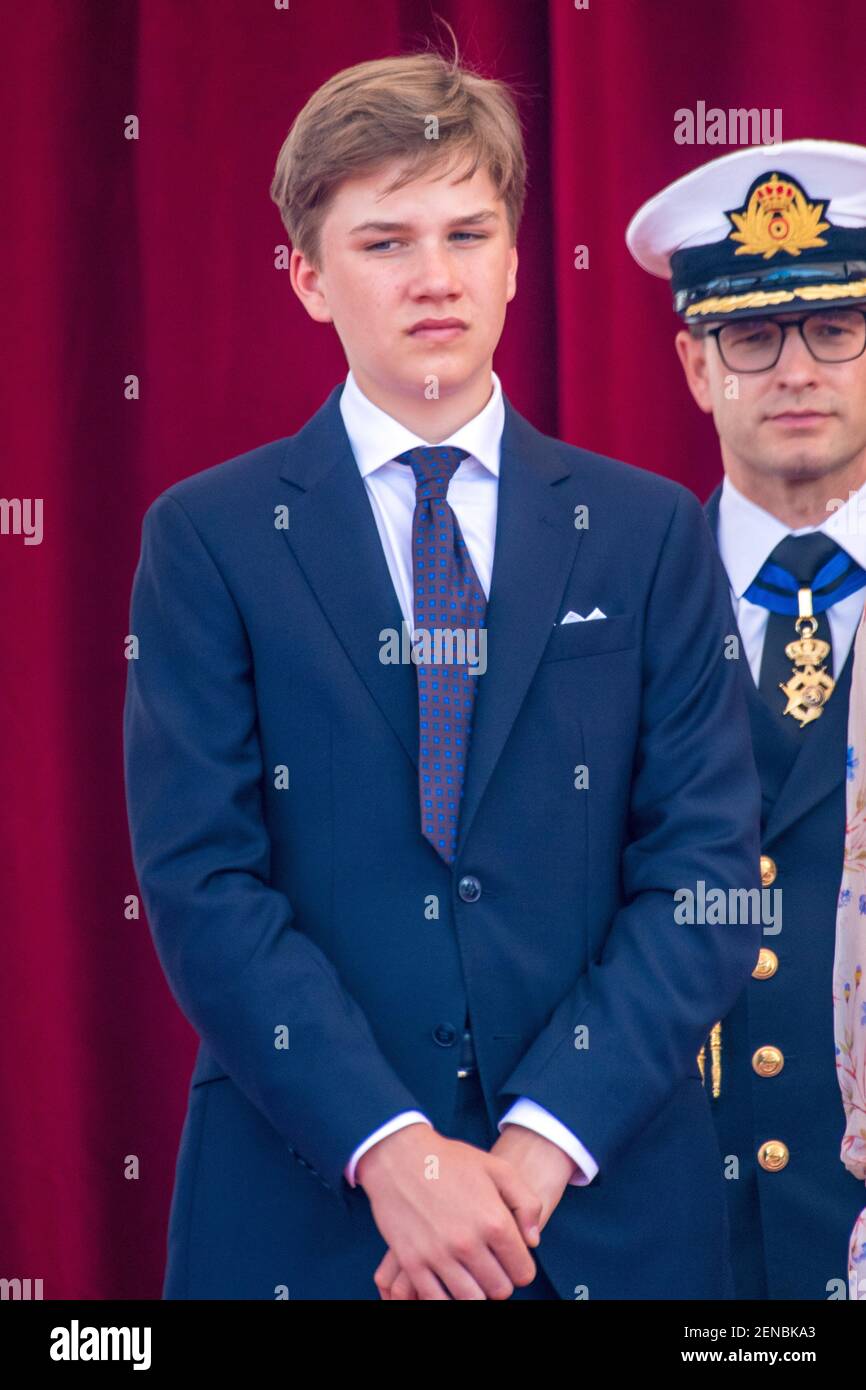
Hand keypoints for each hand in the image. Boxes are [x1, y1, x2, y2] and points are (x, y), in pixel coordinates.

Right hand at [356, 1121, 543, 1299]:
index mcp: (494, 1221)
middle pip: (499, 1290)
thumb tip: (533, 1241)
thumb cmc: (451, 1160)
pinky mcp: (412, 1263)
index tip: (510, 1258)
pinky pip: (437, 1300)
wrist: (399, 1155)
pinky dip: (447, 1297)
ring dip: (475, 1290)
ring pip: (472, 1300)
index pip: (523, 1272)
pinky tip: (447, 1280)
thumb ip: (526, 1203)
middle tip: (490, 1264)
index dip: (520, 1267)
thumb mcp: (498, 1168)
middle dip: (499, 1280)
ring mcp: (438, 1255)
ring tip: (470, 1272)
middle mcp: (468, 1243)